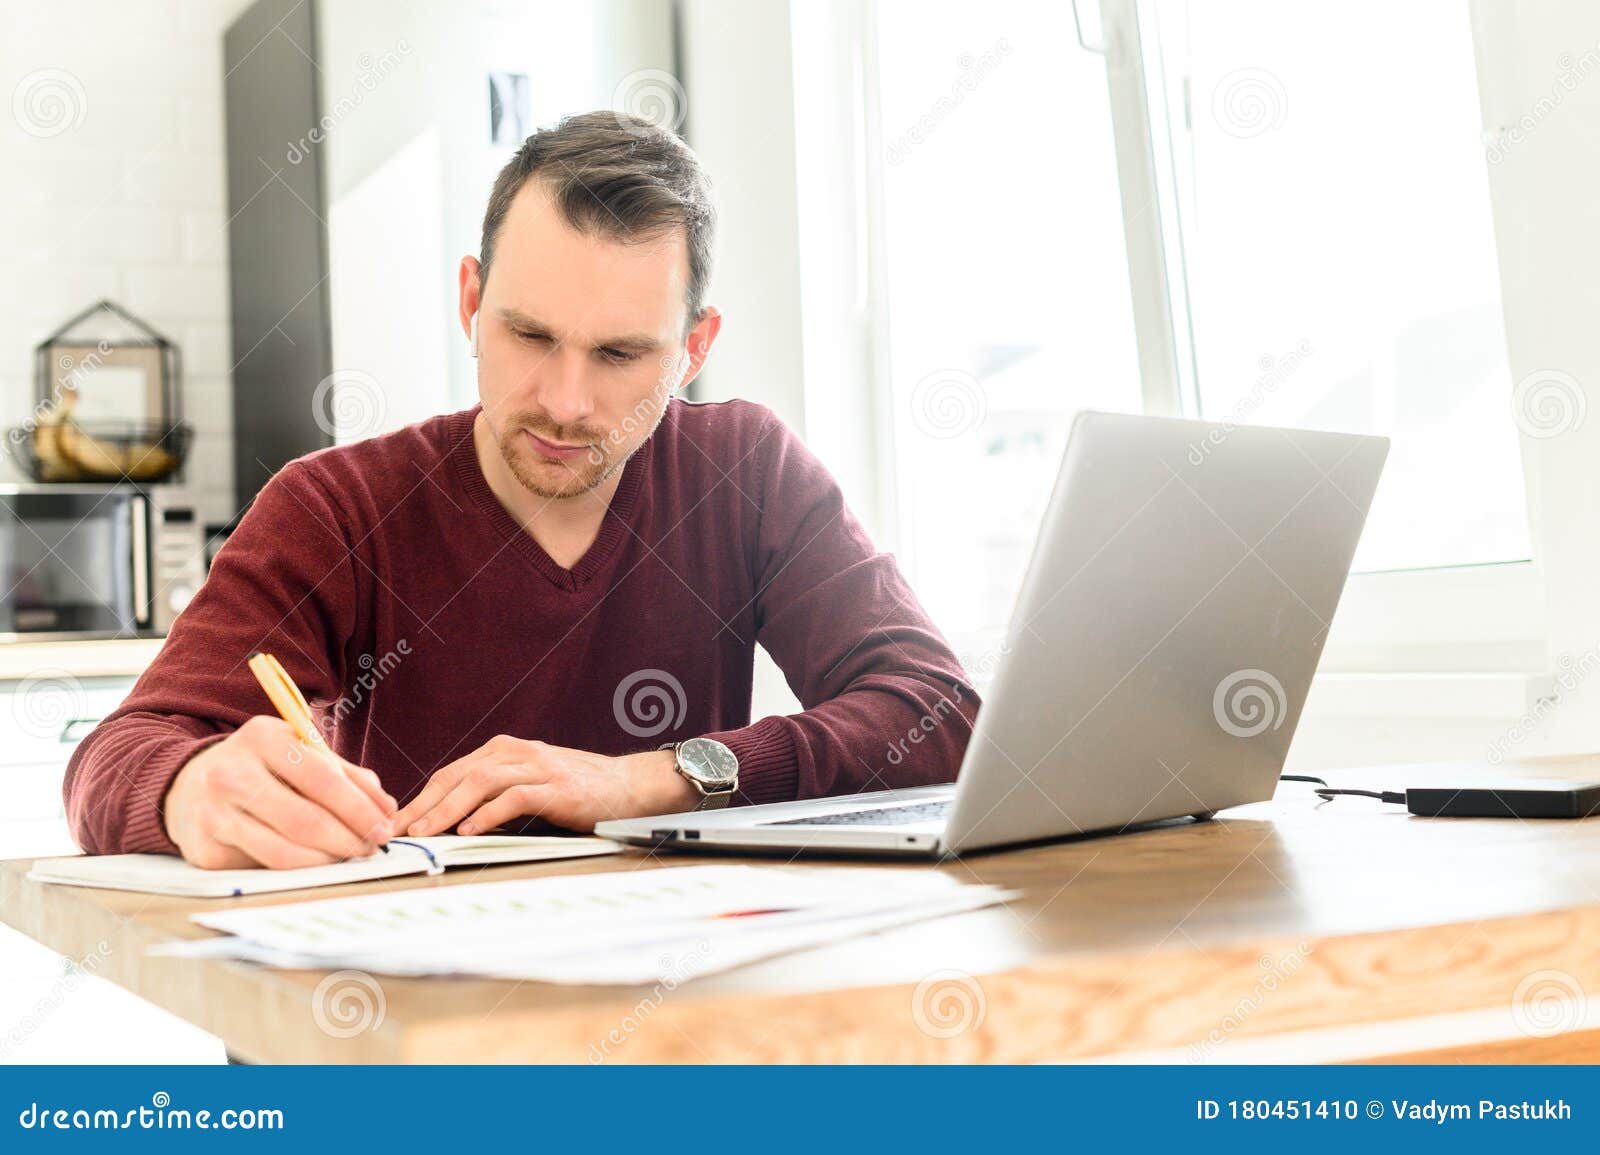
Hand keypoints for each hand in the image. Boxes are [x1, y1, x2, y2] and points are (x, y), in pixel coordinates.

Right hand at [163, 715, 397, 869]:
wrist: (187, 784)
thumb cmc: (260, 767)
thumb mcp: (299, 753)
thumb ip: (346, 775)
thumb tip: (386, 807)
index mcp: (262, 737)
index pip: (322, 778)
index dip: (360, 807)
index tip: (387, 824)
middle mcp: (231, 772)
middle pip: (306, 819)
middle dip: (350, 838)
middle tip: (374, 846)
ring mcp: (213, 813)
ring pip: (286, 851)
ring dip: (329, 859)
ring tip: (351, 855)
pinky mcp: (205, 848)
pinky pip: (264, 866)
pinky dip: (300, 868)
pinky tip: (318, 861)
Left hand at [392, 736, 697, 835]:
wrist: (630, 786)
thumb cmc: (578, 790)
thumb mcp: (530, 785)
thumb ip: (496, 796)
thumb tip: (451, 824)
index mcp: (505, 751)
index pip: (451, 773)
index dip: (420, 798)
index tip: (396, 823)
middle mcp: (517, 752)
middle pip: (457, 776)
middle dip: (423, 805)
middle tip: (397, 832)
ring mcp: (538, 767)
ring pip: (479, 784)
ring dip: (446, 810)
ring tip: (423, 833)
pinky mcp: (556, 787)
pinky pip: (513, 797)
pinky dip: (487, 815)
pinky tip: (468, 831)